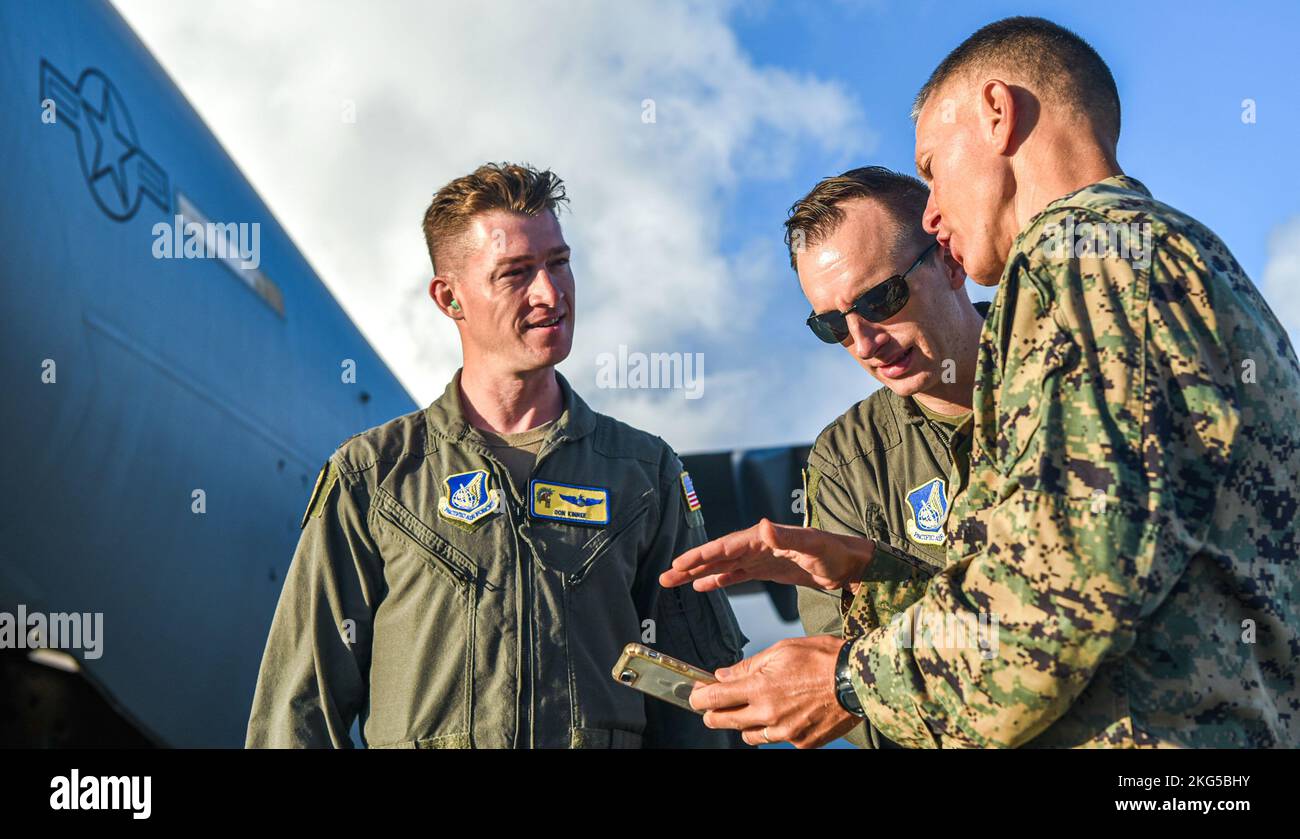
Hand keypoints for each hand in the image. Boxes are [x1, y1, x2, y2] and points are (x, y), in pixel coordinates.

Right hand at [659, 518, 874, 592]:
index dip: (702, 555)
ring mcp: (759, 557)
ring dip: (698, 573)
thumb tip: (764, 525)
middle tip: (665, 576)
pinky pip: (735, 575)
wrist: (850, 563)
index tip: (680, 562)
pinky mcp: (765, 569)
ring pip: (722, 566)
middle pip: (717, 555)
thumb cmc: (834, 552)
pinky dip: (717, 580)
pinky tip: (701, 586)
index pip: (726, 546)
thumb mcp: (811, 545)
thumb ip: (786, 536)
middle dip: (690, 564)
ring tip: (673, 581)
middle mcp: (757, 544)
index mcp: (763, 537)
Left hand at [689, 636, 860, 748]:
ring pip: (750, 736)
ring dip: (745, 723)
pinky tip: (785, 713)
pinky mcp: (802, 743)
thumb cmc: (822, 658)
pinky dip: (775, 729)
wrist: (858, 680)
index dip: (699, 698)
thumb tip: (723, 675)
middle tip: (714, 705)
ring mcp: (785, 732)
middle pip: (724, 722)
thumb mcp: (781, 651)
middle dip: (714, 713)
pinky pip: (778, 740)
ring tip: (754, 707)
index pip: (713, 700)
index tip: (696, 694)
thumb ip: (748, 666)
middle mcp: (768, 715)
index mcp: (759, 689)